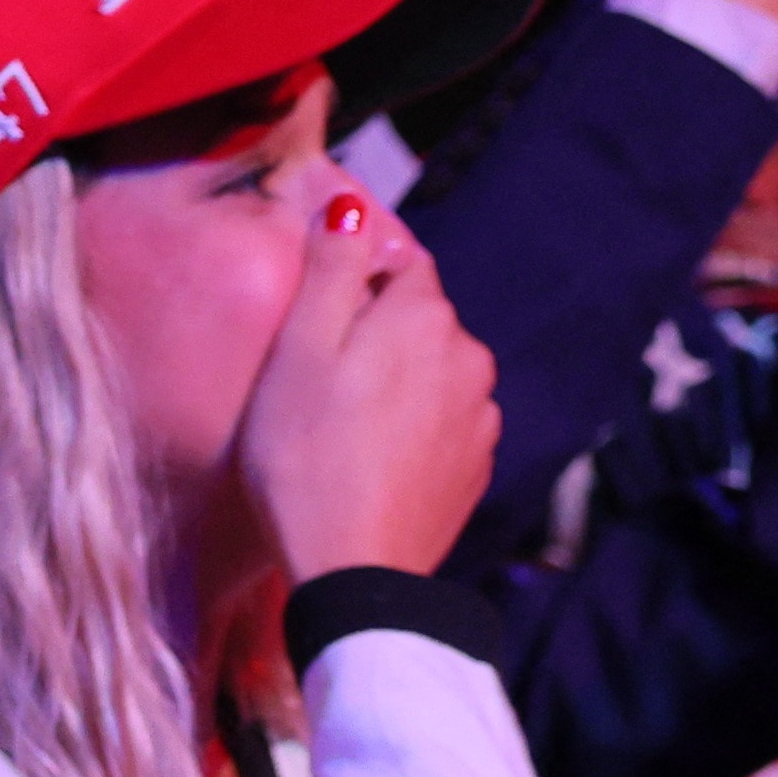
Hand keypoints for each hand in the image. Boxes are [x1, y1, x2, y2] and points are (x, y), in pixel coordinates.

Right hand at [234, 197, 500, 586]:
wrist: (354, 572)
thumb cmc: (305, 460)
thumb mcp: (297, 353)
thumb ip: (330, 269)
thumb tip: (352, 204)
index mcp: (424, 316)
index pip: (400, 262)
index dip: (356, 280)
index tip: (316, 322)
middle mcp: (469, 356)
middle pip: (419, 321)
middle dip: (377, 336)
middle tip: (316, 385)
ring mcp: (480, 417)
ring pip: (433, 375)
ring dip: (397, 387)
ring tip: (342, 432)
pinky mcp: (475, 470)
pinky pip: (442, 428)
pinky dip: (411, 434)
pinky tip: (370, 466)